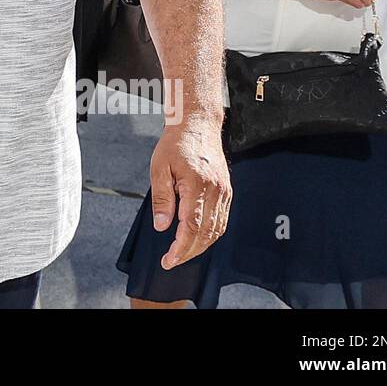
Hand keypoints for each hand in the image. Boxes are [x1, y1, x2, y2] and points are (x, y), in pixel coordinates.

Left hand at [149, 117, 230, 269]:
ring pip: (217, 230)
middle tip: (172, 260)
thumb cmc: (176, 144)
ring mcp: (224, 192)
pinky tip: (198, 238)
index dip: (181, 248)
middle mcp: (215, 191)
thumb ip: (162, 199)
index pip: (192, 227)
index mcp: (197, 185)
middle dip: (189, 252)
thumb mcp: (159, 168)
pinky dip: (211, 234)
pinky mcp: (226, 191)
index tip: (169, 260)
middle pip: (206, 233)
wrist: (198, 125)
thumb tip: (162, 226)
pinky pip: (222, 220)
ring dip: (201, 246)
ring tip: (182, 253)